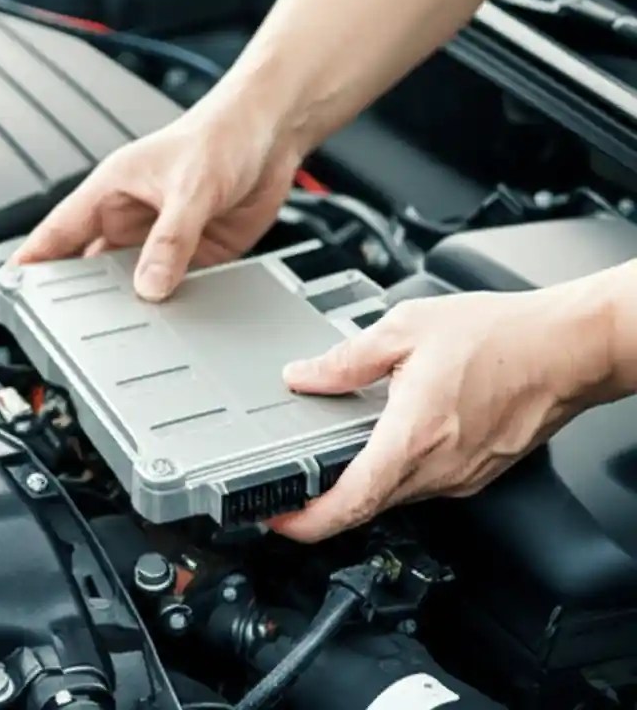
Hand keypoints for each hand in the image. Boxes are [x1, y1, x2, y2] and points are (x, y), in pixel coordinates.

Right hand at [10, 97, 300, 301]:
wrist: (273, 133)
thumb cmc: (222, 134)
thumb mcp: (190, 186)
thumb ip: (170, 238)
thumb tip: (150, 285)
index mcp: (111, 192)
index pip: (58, 232)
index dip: (32, 261)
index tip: (11, 289)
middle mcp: (130, 219)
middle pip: (91, 268)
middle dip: (81, 297)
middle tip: (70, 328)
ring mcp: (161, 241)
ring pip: (131, 285)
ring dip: (129, 306)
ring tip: (124, 333)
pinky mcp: (194, 257)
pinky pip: (173, 289)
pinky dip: (170, 307)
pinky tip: (170, 324)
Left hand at [269, 286, 618, 542]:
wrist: (570, 347)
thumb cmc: (503, 336)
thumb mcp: (406, 328)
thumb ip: (346, 359)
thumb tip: (305, 376)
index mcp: (413, 437)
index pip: (350, 502)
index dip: (306, 521)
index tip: (278, 520)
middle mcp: (438, 469)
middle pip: (365, 505)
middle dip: (323, 503)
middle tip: (289, 491)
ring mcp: (460, 477)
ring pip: (393, 496)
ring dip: (360, 485)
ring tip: (332, 460)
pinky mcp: (476, 474)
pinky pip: (422, 484)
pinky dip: (395, 472)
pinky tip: (387, 442)